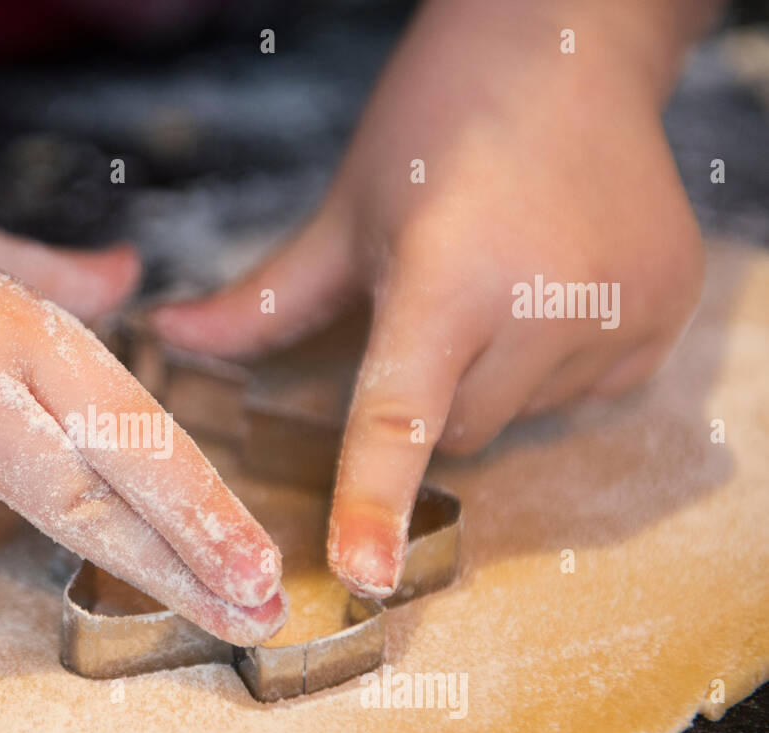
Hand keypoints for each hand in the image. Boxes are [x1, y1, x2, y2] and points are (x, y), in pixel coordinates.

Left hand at [150, 0, 708, 597]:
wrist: (569, 44)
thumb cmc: (438, 119)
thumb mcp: (347, 212)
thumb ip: (266, 300)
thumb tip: (173, 338)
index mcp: (451, 275)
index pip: (399, 413)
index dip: (372, 499)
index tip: (362, 572)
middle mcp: (547, 305)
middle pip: (458, 433)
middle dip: (430, 393)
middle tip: (431, 306)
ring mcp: (620, 316)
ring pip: (518, 419)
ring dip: (490, 381)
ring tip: (497, 280)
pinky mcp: (667, 318)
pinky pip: (581, 395)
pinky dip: (548, 366)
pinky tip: (547, 289)